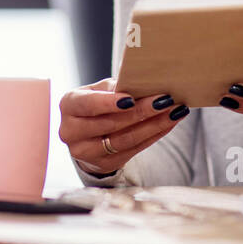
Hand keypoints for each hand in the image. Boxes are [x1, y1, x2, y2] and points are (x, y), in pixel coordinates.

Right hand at [59, 78, 190, 173]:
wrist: (88, 134)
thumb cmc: (97, 103)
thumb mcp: (99, 90)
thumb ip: (115, 86)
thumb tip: (142, 79)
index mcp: (68, 105)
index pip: (88, 104)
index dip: (109, 103)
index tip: (132, 98)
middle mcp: (71, 131)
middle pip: (110, 123)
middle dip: (141, 111)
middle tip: (165, 100)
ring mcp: (86, 151)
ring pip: (124, 139)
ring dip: (153, 125)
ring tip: (174, 112)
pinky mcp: (103, 164)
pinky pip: (133, 150)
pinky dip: (153, 136)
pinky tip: (168, 124)